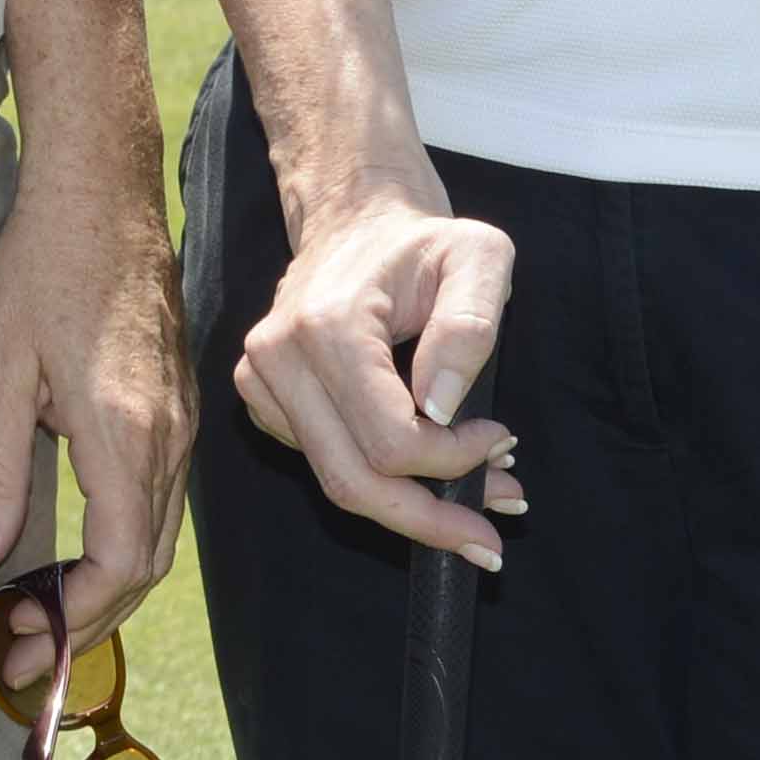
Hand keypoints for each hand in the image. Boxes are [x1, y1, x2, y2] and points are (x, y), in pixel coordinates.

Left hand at [0, 165, 195, 688]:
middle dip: (85, 623)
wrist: (101, 192)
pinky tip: (78, 557)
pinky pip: (160, 504)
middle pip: (143, 567)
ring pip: (157, 540)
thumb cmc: (41, 266)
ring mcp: (181, 424)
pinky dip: (123, 550)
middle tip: (19, 657)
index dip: (73, 617)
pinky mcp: (177, 409)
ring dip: (105, 592)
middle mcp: (167, 439)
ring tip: (40, 620)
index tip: (19, 642)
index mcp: (124, 433)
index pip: (117, 564)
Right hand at [229, 184, 526, 567]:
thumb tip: (441, 408)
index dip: (455, 461)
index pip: (390, 441)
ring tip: (478, 493)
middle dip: (428, 520)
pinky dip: (378, 481)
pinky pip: (322, 462)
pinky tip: (426, 466)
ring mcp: (259, 378)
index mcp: (327, 324)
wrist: (357, 219)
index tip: (500, 438)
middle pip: (352, 481)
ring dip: (410, 507)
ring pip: (336, 480)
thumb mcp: (480, 257)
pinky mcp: (262, 397)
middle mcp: (277, 355)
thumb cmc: (424, 243)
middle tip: (490, 540)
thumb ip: (470, 326)